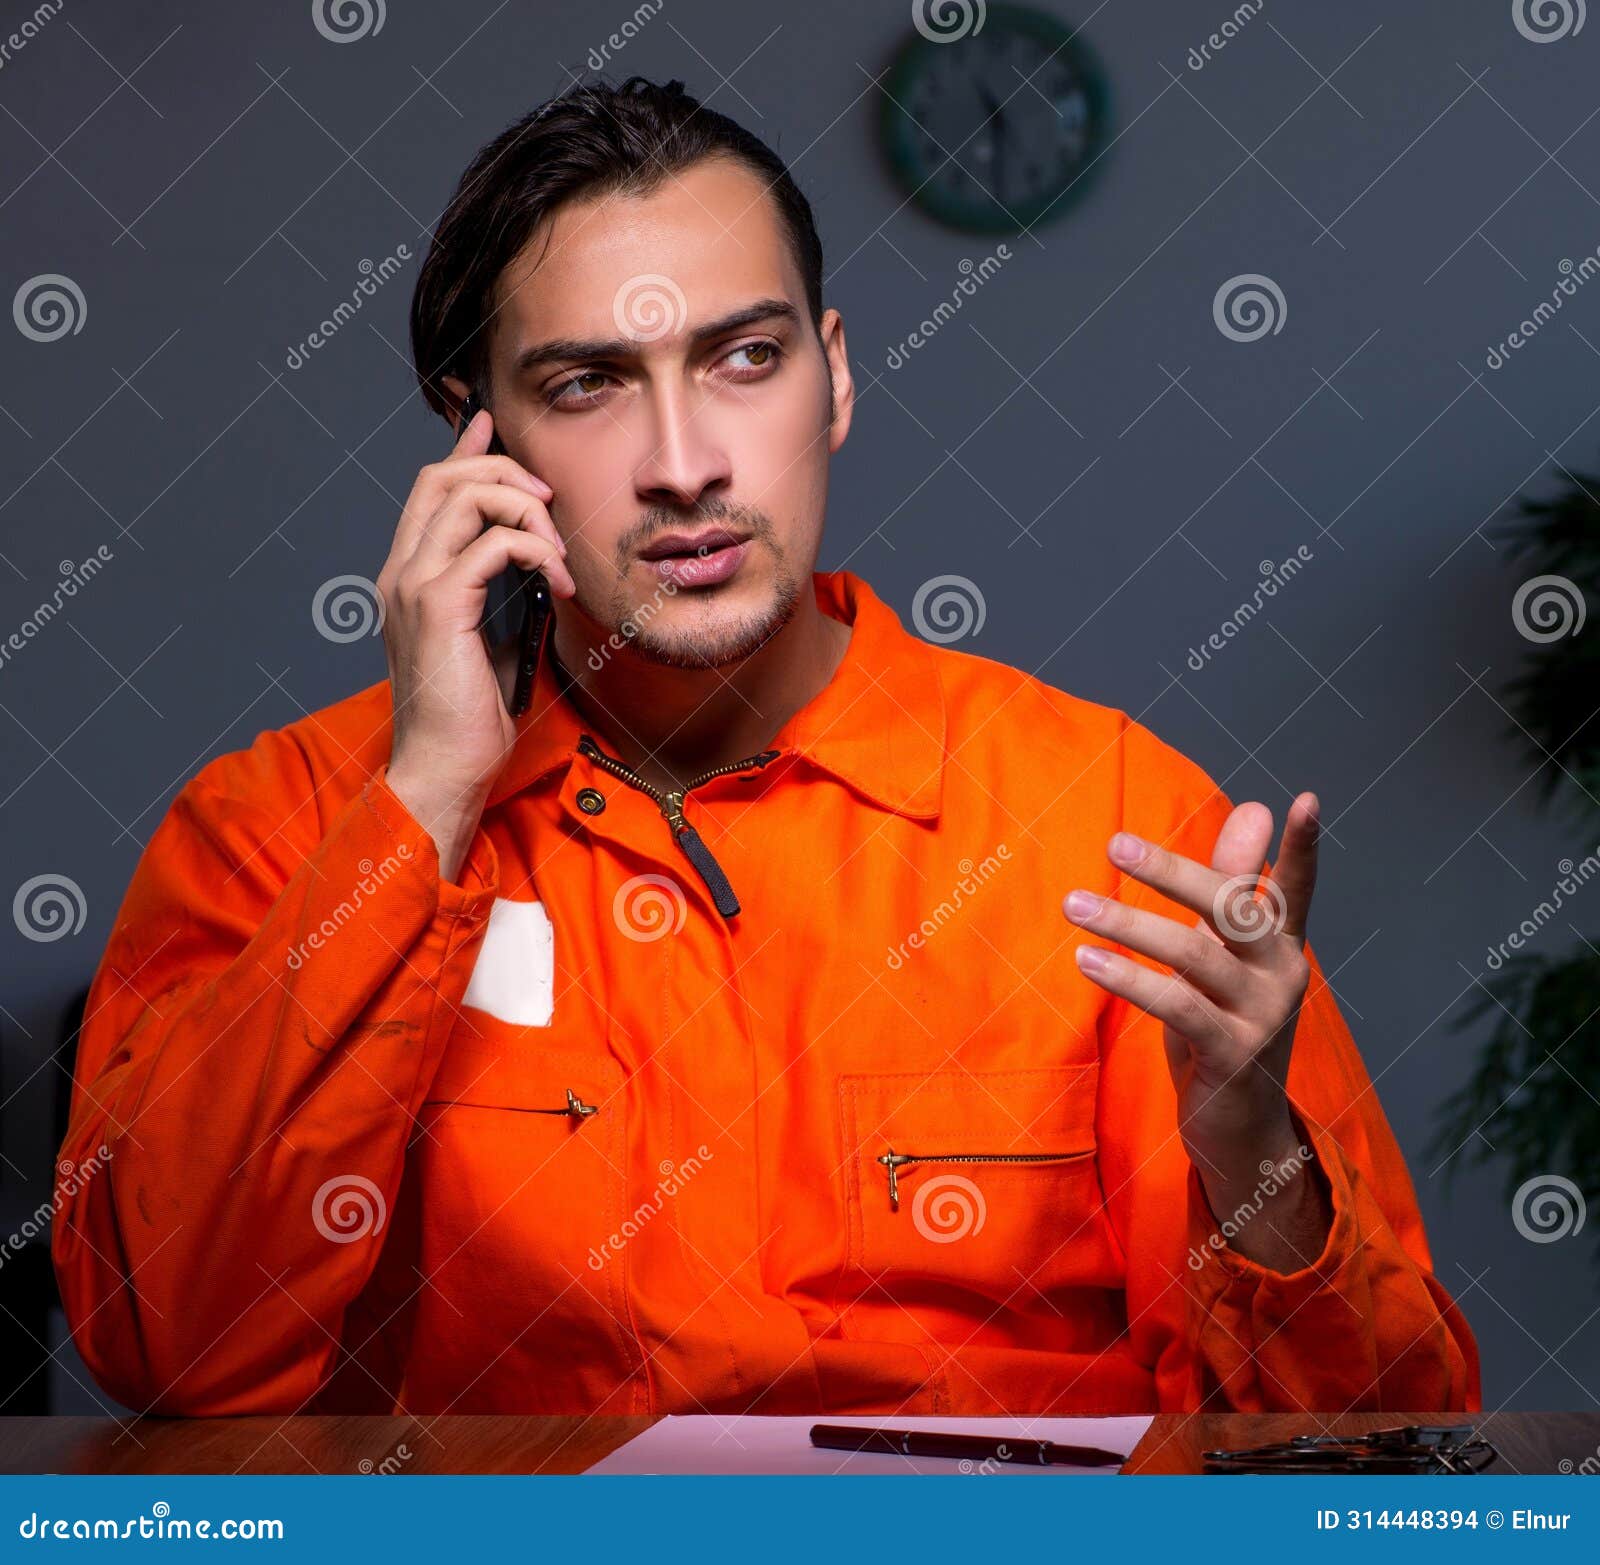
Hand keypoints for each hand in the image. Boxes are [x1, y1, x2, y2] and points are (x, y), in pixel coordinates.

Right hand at [377, 406, 575, 879]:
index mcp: (409, 577)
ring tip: (560, 552)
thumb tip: (539, 569)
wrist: (445, 768)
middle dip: (505, 473)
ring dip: (526, 510)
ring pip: (466, 499)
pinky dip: (535, 551)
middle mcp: (401, 572)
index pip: (430, 491)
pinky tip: (560, 581)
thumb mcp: (493, 643)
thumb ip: (503, 599)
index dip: (464, 450)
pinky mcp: (438, 606)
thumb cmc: (470, 719)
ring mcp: (413, 586)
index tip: (492, 425)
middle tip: (551, 502)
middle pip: (442, 478)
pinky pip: (492, 545)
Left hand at [1062, 793, 1320, 1189]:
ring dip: (1128, 924)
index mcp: (1280, 945)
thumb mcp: (1227, 952)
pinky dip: (1130, 979)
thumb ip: (1232, 882)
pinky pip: (1177, 1006)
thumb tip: (1254, 808)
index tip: (1304, 799)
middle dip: (1171, 872)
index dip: (1300, 847)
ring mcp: (1262, 1016)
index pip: (1295, 887)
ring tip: (1075, 905)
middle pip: (1231, 907)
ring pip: (1194, 955)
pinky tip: (1087, 960)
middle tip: (1115, 844)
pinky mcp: (1232, 1054)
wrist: (1240, 1127)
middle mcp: (1282, 974)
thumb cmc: (1225, 1024)